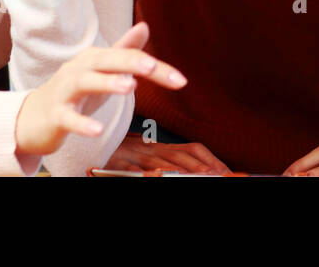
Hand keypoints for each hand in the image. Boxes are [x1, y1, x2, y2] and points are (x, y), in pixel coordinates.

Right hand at [14, 22, 186, 157]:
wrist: (32, 117)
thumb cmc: (72, 93)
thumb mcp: (101, 71)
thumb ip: (123, 50)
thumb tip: (145, 25)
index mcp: (95, 58)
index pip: (129, 58)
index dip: (156, 68)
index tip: (181, 80)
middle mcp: (79, 69)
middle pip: (107, 61)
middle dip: (131, 62)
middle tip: (153, 68)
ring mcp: (65, 91)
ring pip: (85, 82)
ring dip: (107, 82)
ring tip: (130, 87)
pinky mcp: (54, 115)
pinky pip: (68, 118)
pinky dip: (82, 123)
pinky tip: (98, 130)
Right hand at [104, 136, 232, 174]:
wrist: (93, 143)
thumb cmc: (125, 153)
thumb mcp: (151, 156)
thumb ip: (172, 161)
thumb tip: (205, 169)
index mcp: (163, 147)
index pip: (193, 149)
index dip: (210, 159)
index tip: (225, 171)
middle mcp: (152, 149)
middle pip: (181, 155)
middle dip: (200, 166)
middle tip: (215, 175)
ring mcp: (136, 155)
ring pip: (160, 162)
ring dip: (179, 170)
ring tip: (196, 176)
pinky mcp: (118, 162)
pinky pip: (133, 169)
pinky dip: (144, 172)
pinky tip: (155, 176)